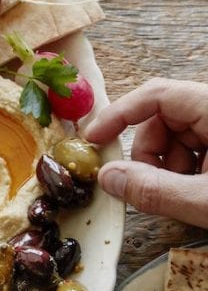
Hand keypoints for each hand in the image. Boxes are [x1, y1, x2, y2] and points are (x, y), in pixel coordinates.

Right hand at [84, 77, 207, 225]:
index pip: (157, 94)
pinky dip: (184, 174)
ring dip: (167, 169)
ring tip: (186, 196)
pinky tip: (196, 195)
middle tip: (151, 186)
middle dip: (148, 155)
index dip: (120, 115)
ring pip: (176, 139)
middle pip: (163, 119)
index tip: (94, 139)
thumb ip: (156, 191)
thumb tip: (108, 178)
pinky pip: (193, 151)